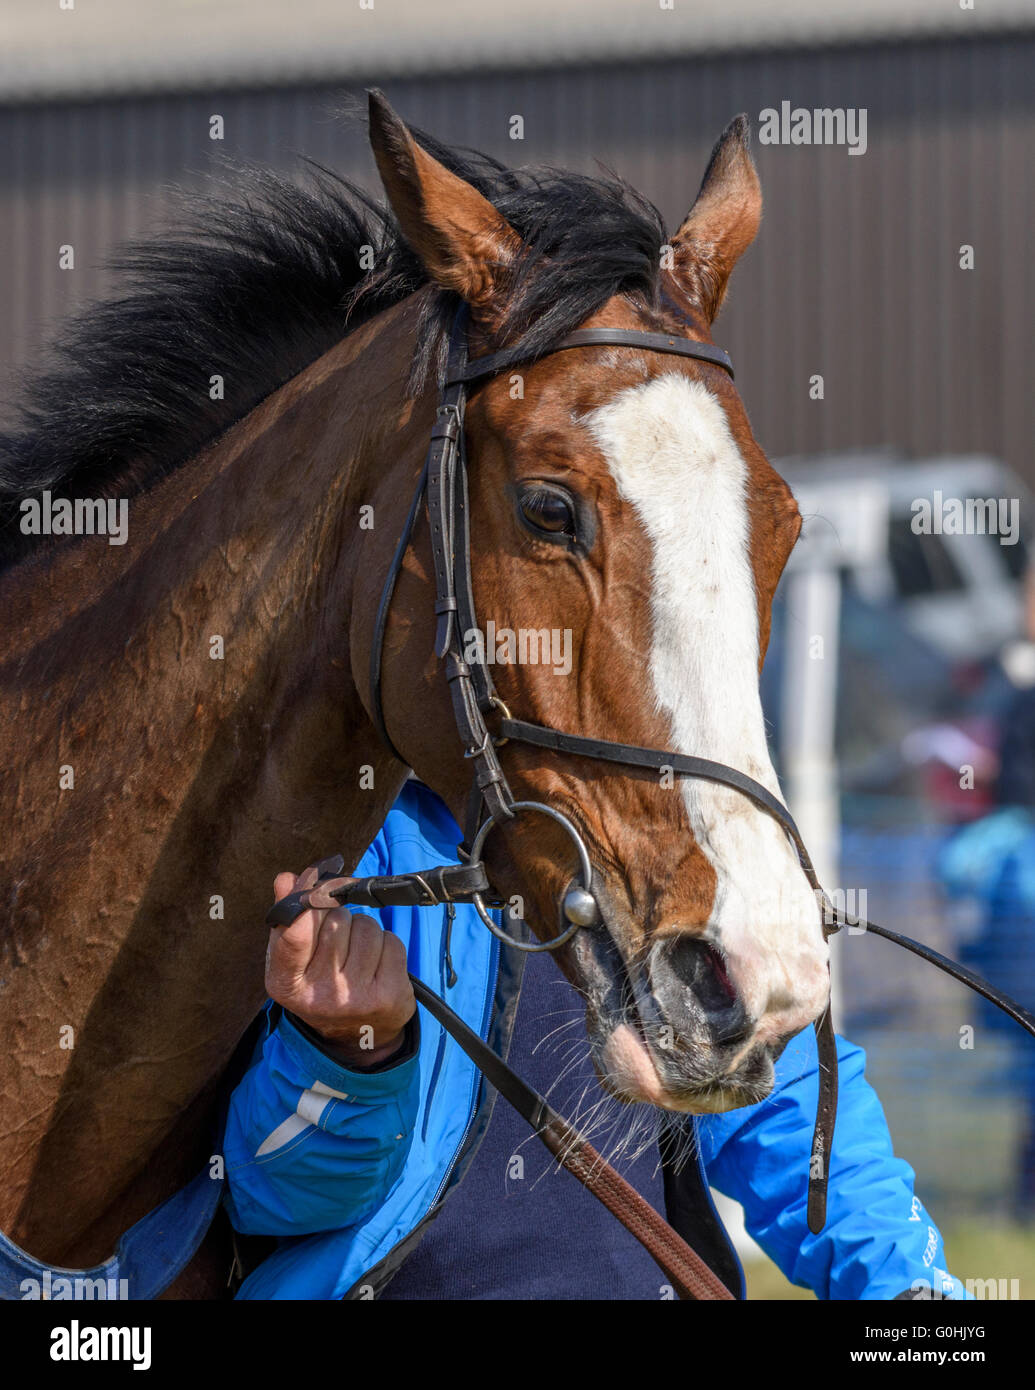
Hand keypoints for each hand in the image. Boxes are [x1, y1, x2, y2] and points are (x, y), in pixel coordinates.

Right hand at [266, 866, 415, 1067]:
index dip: (305, 899)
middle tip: (337, 939)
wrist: (356, 1034)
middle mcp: (321, 995)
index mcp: (287, 984)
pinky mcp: (389, 996)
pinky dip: (386, 944)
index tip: (311, 879)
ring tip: (357, 954)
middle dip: (339, 917)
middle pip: (336, 920)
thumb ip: (288, 916)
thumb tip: (287, 878)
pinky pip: (392, 941)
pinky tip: (376, 964)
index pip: (294, 935)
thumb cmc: (320, 983)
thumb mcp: (294, 958)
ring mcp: (357, 998)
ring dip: (364, 930)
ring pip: (366, 926)